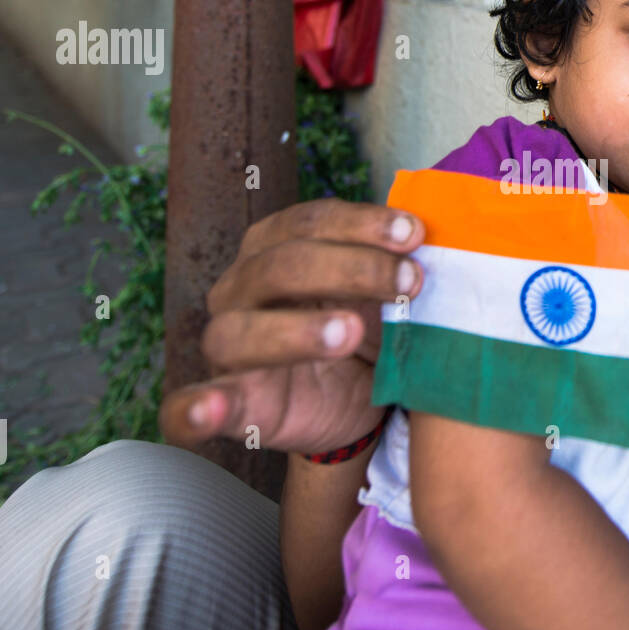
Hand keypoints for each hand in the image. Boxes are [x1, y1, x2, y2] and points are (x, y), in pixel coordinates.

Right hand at [159, 199, 424, 454]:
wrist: (360, 405)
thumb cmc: (367, 334)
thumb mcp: (386, 295)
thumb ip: (399, 266)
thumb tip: (440, 236)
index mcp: (277, 249)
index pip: (309, 221)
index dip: (361, 223)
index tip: (414, 234)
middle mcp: (243, 290)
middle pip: (279, 266)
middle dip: (350, 268)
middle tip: (408, 284)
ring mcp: (229, 347)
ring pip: (239, 331)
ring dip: (297, 330)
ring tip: (349, 332)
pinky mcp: (232, 404)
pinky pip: (188, 406)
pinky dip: (196, 408)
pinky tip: (213, 407)